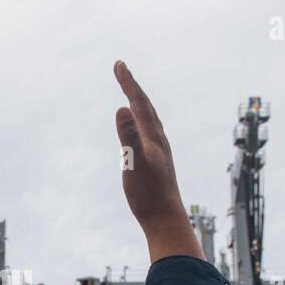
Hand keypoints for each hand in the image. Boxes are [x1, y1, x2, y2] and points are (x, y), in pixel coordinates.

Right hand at [113, 60, 203, 263]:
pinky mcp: (158, 163)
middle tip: (121, 71)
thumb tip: (122, 108)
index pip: (138, 102)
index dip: (128, 82)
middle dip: (132, 88)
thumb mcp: (134, 163)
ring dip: (139, 105)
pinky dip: (141, 124)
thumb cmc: (148, 195)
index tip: (118, 64)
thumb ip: (128, 136)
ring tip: (132, 96)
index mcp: (153, 137)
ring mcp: (160, 152)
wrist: (165, 220)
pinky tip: (140, 132)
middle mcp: (159, 140)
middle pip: (145, 107)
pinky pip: (148, 134)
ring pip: (149, 120)